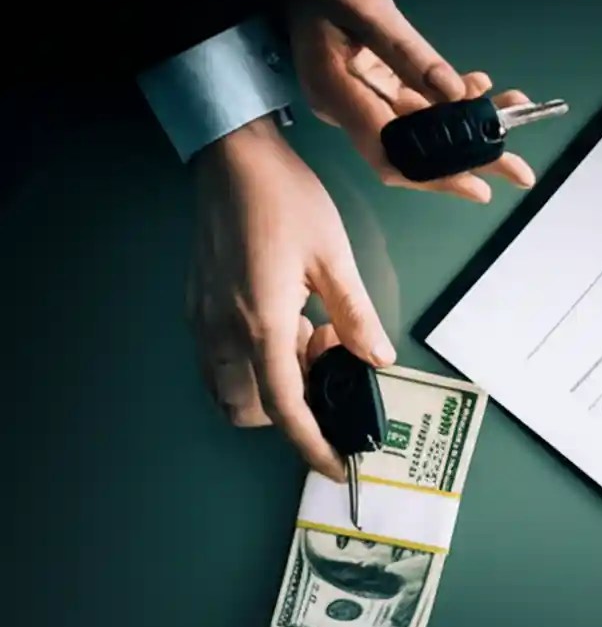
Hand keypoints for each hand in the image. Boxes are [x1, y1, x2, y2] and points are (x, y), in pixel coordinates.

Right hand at [186, 116, 393, 480]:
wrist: (232, 158)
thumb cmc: (286, 200)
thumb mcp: (334, 257)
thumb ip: (357, 314)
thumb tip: (379, 359)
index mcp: (262, 324)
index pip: (285, 409)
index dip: (311, 445)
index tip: (337, 468)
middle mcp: (223, 333)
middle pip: (252, 410)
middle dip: (292, 408)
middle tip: (329, 362)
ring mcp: (203, 321)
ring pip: (230, 390)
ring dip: (270, 386)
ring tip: (310, 335)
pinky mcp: (197, 306)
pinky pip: (219, 361)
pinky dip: (253, 363)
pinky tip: (286, 320)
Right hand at [279, 0, 534, 201]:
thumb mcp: (368, 10)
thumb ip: (408, 54)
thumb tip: (453, 95)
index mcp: (336, 94)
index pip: (389, 152)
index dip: (435, 176)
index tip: (477, 187)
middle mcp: (350, 107)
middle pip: (414, 149)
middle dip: (469, 160)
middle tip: (519, 171)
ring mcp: (364, 99)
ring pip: (425, 128)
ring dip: (471, 126)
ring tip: (514, 116)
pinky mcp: (377, 87)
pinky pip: (421, 103)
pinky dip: (454, 98)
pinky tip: (482, 88)